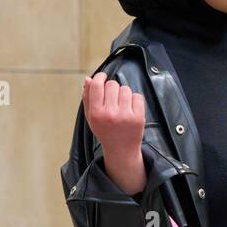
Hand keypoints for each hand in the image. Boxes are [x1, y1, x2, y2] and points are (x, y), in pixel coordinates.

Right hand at [82, 72, 145, 193]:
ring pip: (125, 89)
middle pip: (112, 85)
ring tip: (121, 105)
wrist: (121, 150)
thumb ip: (87, 98)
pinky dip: (134, 100)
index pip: (96, 86)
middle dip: (112, 88)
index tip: (102, 76)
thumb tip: (88, 79)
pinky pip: (137, 96)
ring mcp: (125, 115)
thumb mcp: (91, 117)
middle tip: (112, 98)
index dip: (99, 77)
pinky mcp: (138, 117)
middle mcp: (110, 114)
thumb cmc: (105, 131)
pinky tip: (130, 109)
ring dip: (123, 94)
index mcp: (96, 113)